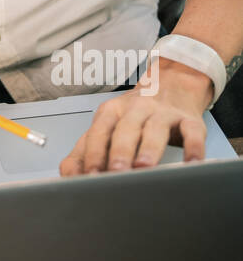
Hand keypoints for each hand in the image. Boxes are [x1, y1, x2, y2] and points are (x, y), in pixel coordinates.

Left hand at [59, 60, 209, 174]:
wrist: (172, 84)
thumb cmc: (135, 115)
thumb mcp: (108, 127)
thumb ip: (86, 151)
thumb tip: (68, 175)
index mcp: (112, 112)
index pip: (99, 132)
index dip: (93, 153)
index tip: (89, 175)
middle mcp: (136, 109)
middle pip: (126, 129)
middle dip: (119, 151)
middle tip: (115, 172)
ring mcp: (164, 113)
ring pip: (155, 129)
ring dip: (149, 148)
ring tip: (144, 167)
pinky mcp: (190, 120)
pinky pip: (192, 132)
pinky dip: (193, 147)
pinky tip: (191, 163)